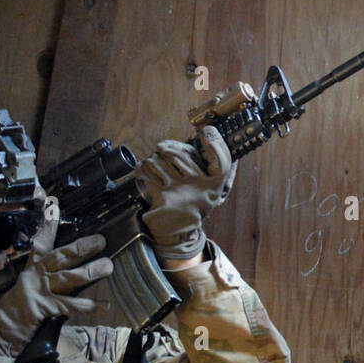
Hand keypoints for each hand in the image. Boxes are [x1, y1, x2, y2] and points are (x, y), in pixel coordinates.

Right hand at [0, 235, 111, 362]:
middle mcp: (35, 277)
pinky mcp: (44, 308)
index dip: (48, 226)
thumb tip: (64, 270)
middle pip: (62, 256)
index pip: (40, 243)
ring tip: (108, 265)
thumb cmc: (11, 313)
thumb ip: (40, 278)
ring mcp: (40, 292)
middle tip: (101, 241)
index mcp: (30, 270)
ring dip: (92, 271)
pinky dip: (90, 306)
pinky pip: (72, 305)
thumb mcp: (22, 290)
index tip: (54, 207)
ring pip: (71, 277)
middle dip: (83, 247)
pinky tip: (105, 305)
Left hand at [135, 126, 235, 262]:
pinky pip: (147, 170)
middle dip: (168, 147)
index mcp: (215, 185)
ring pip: (160, 158)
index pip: (221, 162)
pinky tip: (146, 175)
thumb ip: (218, 164)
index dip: (216, 144)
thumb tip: (215, 135)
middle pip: (181, 154)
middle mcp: (200, 189)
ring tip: (155, 167)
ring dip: (153, 159)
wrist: (177, 232)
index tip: (207, 131)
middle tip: (163, 150)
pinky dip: (142, 169)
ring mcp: (181, 193)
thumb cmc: (193, 204)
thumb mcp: (212, 188)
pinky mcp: (161, 197)